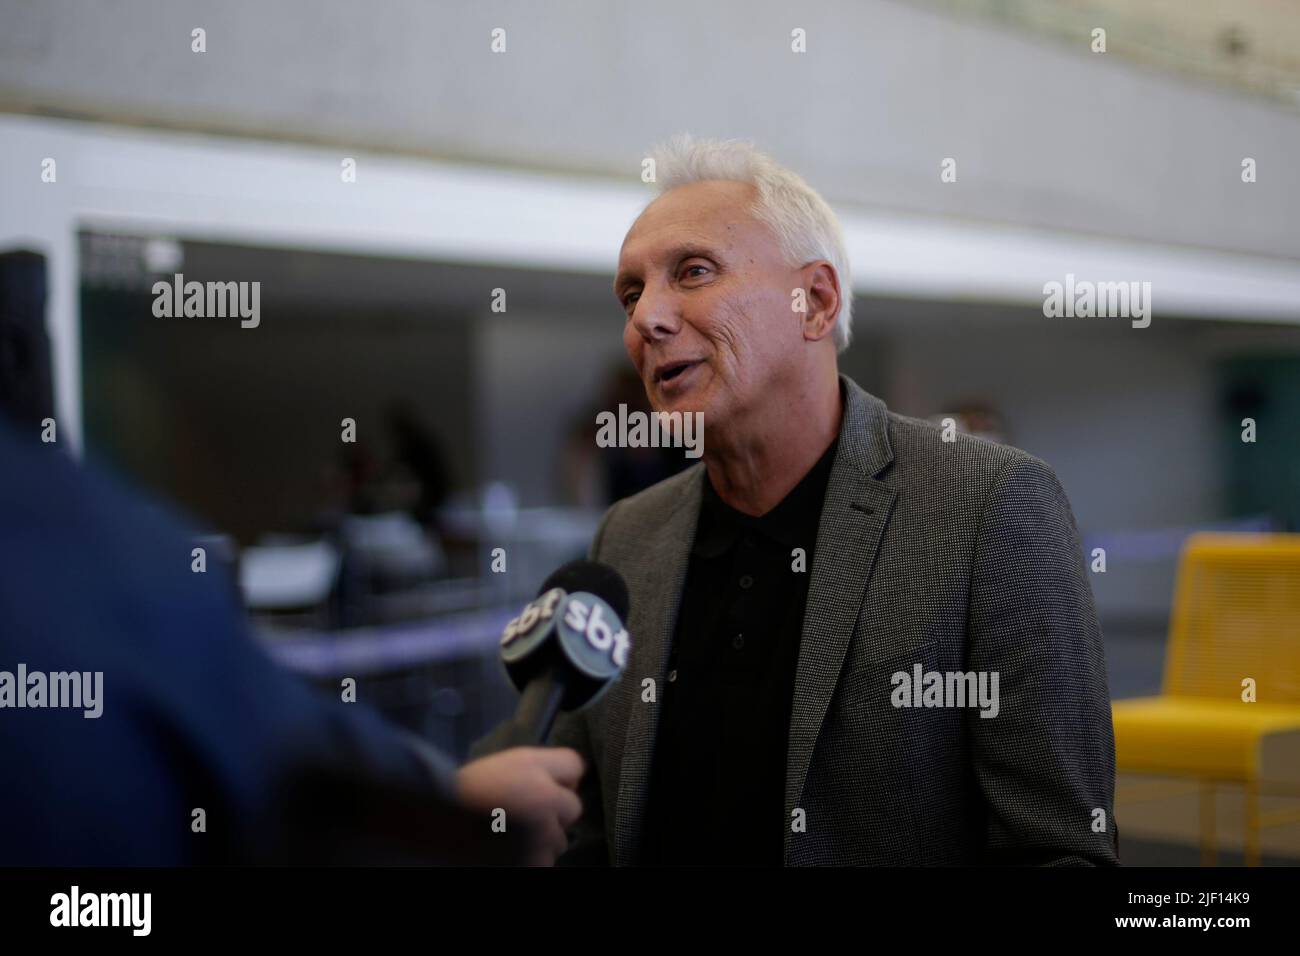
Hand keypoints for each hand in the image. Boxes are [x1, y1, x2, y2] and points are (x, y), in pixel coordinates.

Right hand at [456, 747, 583, 865]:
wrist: (435, 825)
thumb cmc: (469, 792)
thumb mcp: (505, 763)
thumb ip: (541, 766)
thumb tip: (573, 780)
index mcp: (532, 769)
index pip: (576, 766)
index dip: (561, 777)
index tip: (544, 785)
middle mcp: (542, 801)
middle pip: (573, 807)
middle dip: (554, 811)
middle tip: (522, 813)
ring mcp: (539, 837)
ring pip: (560, 839)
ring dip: (543, 839)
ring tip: (509, 833)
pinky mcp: (532, 864)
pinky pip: (546, 861)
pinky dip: (531, 859)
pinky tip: (507, 850)